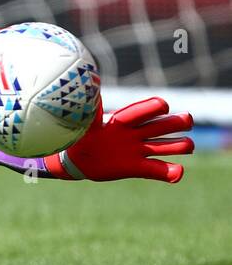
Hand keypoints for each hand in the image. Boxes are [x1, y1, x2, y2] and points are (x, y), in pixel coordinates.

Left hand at [44, 96, 194, 182]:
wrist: (75, 159)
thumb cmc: (80, 138)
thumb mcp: (83, 127)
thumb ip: (90, 113)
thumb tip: (90, 91)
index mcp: (121, 121)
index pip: (140, 112)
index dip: (152, 108)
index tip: (163, 106)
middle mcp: (135, 133)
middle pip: (160, 126)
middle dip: (175, 123)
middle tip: (187, 121)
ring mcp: (138, 150)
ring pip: (165, 146)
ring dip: (179, 145)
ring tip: (188, 146)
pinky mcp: (137, 167)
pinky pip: (156, 170)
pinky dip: (169, 172)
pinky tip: (178, 173)